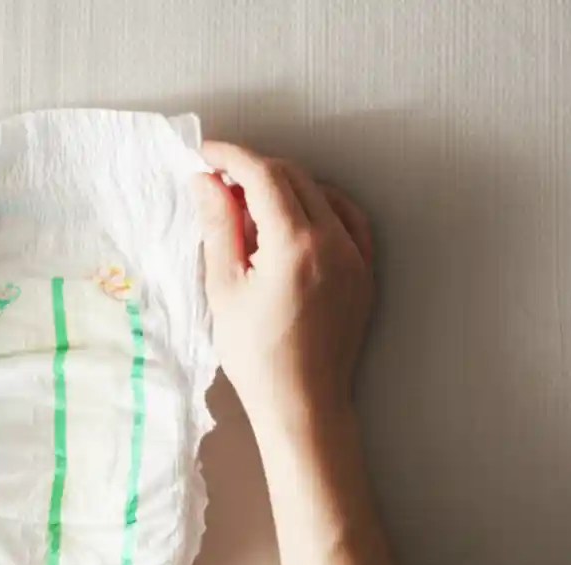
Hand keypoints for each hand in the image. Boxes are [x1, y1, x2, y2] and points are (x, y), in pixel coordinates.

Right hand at [194, 141, 373, 424]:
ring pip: (321, 193)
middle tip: (219, 183)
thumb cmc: (256, 355)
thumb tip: (207, 181)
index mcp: (295, 243)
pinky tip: (297, 218)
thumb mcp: (224, 287)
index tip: (205, 155)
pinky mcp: (365, 272)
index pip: (263, 175)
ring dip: (285, 186)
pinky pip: (349, 219)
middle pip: (293, 177)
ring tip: (251, 207)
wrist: (302, 403)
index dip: (231, 157)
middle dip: (254, 170)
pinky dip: (321, 206)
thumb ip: (218, 226)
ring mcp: (356, 256)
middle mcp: (334, 241)